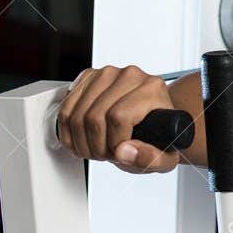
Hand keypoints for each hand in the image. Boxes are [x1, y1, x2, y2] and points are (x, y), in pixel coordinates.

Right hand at [56, 65, 183, 173]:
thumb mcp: (165, 156)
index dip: (113, 143)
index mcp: (152, 89)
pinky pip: (66, 108)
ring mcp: (107, 74)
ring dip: (81, 142)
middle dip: (96, 146)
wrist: (153, 119)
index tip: (119, 153)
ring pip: (77, 114)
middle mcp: (130, 76)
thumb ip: (151, 158)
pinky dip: (68, 131)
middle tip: (106, 155)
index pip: (119, 117)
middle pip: (95, 117)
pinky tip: (81, 141)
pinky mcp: (90, 77)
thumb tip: (124, 152)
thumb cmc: (159, 135)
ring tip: (96, 150)